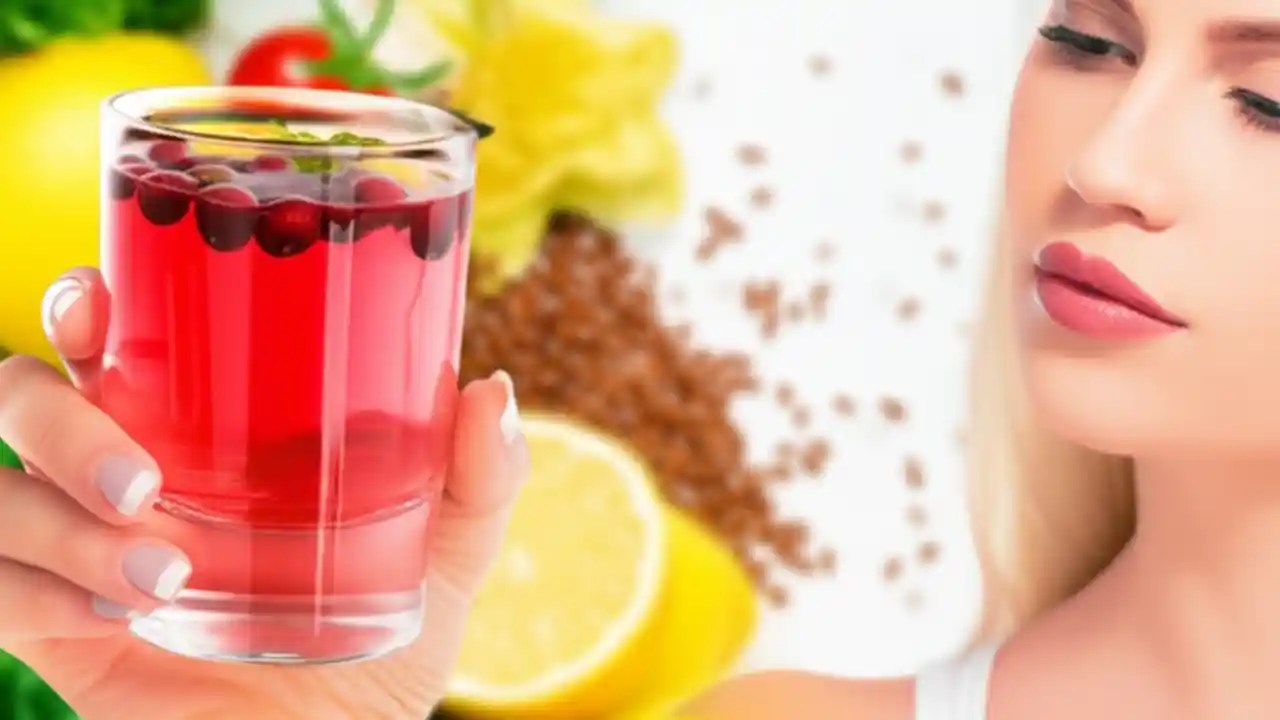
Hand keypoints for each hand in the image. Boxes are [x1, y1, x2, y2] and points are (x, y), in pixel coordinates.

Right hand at [0, 268, 527, 719]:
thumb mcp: (445, 552)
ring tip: (168, 573)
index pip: (111, 339)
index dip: (83, 305)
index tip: (102, 299)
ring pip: (2, 492)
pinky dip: (42, 591)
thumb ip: (477, 477)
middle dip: (58, 417)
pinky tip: (119, 614)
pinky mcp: (56, 630)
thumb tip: (488, 388)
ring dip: (64, 522)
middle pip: (26, 396)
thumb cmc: (382, 640)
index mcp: (198, 428)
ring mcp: (80, 549)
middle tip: (145, 478)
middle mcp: (124, 473)